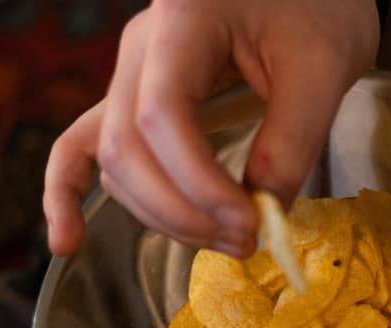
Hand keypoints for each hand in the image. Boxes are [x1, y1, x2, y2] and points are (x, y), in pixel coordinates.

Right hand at [43, 0, 379, 257]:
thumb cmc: (318, 8)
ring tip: (227, 242)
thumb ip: (292, 142)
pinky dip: (70, 193)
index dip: (200, 184)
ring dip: (163, 216)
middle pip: (129, 148)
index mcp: (183, 18)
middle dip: (183, 211)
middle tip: (245, 242)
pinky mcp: (134, 99)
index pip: (163, 116)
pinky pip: (84, 147)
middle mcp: (140, 46)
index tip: (249, 222)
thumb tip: (263, 213)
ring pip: (116, 162)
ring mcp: (130, 73)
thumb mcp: (324, 68)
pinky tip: (66, 242)